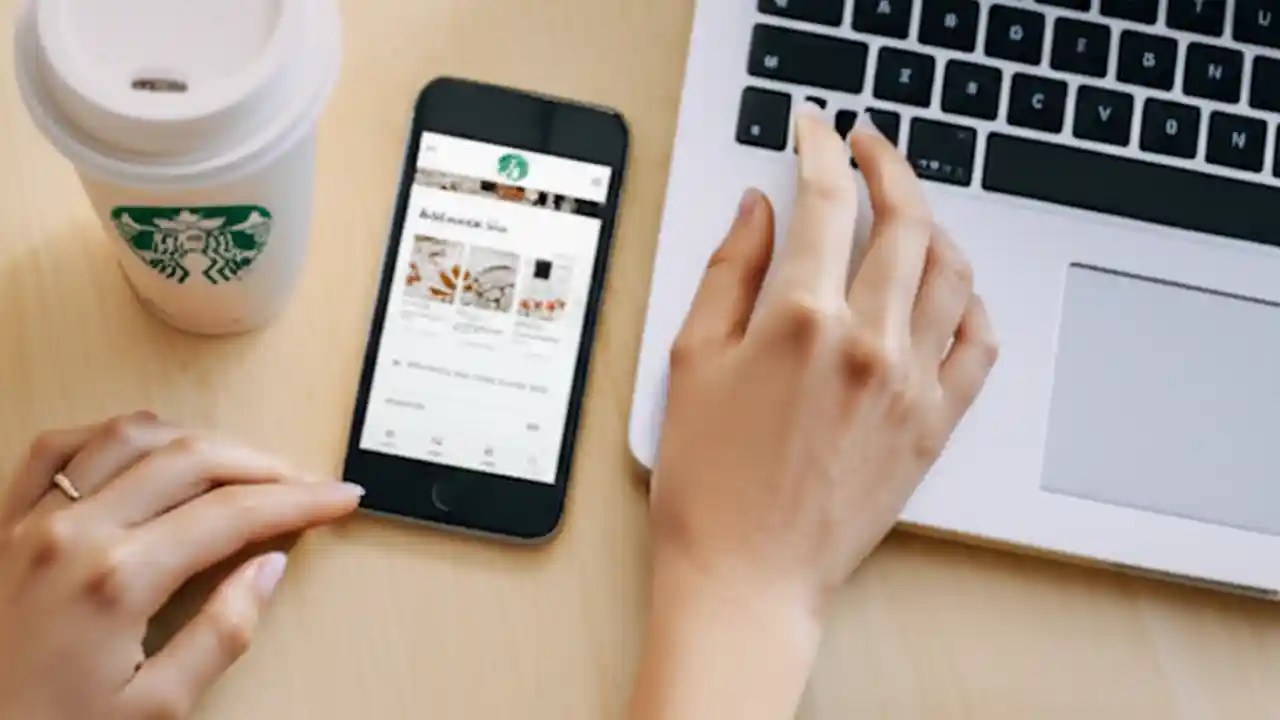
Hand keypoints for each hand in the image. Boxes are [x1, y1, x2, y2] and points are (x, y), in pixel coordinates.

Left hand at [0, 413, 362, 719]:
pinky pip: (58, 448)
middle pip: (192, 460)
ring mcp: (32, 518)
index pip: (234, 515)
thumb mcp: (155, 710)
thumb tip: (268, 567)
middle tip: (303, 482)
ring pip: (132, 436)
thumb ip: (221, 634)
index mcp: (118, 579)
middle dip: (262, 464)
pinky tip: (145, 446)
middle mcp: (75, 531)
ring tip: (239, 461)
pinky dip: (111, 434)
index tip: (339, 498)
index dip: (299, 501)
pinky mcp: (3, 521)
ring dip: (197, 438)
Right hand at [631, 109, 997, 718]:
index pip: (826, 201)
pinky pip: (977, 344)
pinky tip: (950, 290)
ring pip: (951, 272)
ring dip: (933, 224)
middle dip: (888, 166)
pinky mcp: (934, 424)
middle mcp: (869, 342)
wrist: (747, 576)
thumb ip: (729, 271)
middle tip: (868, 146)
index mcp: (801, 319)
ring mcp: (911, 384)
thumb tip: (758, 209)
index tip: (815, 130)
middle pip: (903, 222)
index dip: (821, 149)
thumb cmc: (708, 482)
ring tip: (909, 208)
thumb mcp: (692, 360)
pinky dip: (971, 302)